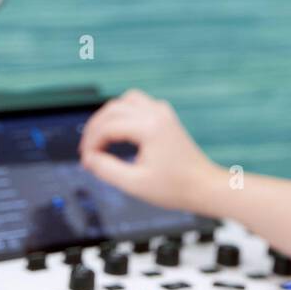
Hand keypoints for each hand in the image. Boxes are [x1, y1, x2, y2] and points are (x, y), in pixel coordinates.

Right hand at [79, 89, 220, 211]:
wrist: (204, 186)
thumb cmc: (175, 188)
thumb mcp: (135, 184)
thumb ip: (106, 170)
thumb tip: (88, 159)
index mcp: (150, 127)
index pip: (108, 127)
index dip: (91, 143)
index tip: (86, 161)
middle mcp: (156, 113)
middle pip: (113, 109)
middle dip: (95, 129)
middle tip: (87, 151)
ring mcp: (162, 112)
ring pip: (125, 101)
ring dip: (108, 117)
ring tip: (99, 139)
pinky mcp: (165, 116)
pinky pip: (137, 104)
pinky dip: (123, 114)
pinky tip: (117, 133)